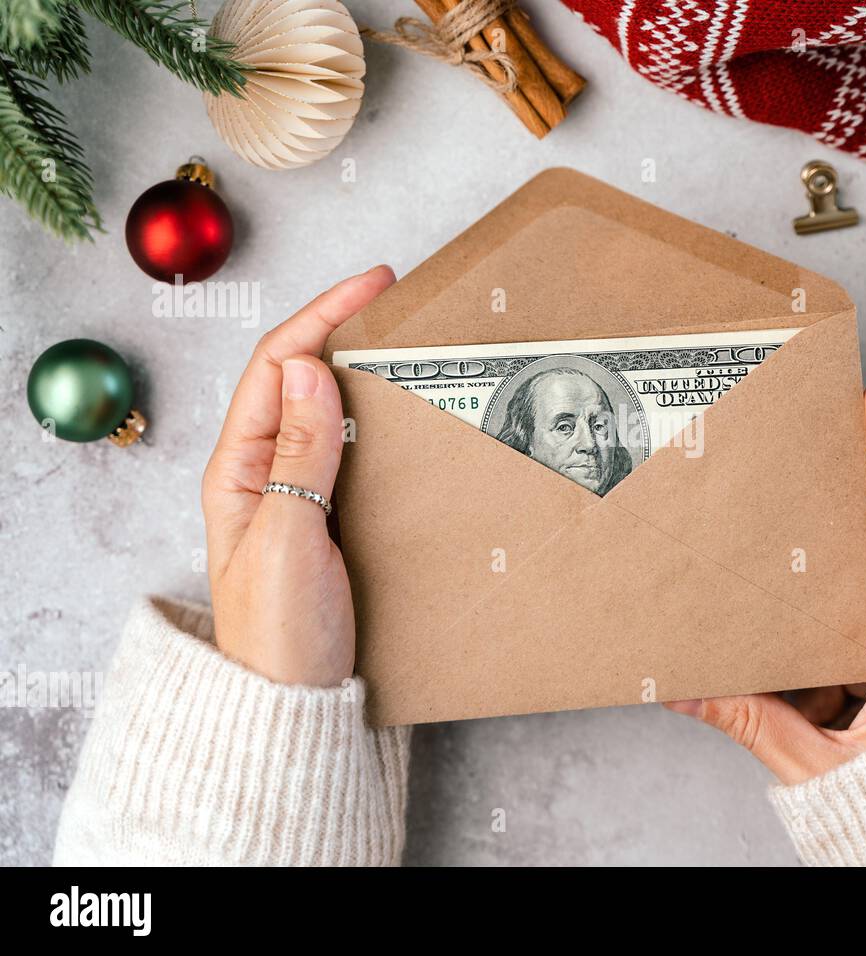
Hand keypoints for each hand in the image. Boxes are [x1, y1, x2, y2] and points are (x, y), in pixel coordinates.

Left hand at [202, 266, 395, 685]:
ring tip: (407, 350)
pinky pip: (346, 451)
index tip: (374, 284)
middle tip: (399, 306)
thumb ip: (299, 455)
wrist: (289, 706)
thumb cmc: (279, 635)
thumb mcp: (289, 538)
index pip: (277, 366)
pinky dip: (374, 421)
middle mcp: (261, 473)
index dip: (323, 315)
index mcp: (238, 469)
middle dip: (342, 331)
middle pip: (298, 378)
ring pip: (325, 412)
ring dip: (360, 374)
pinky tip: (404, 419)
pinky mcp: (324, 519)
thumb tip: (308, 367)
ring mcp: (293, 495)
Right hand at [666, 379, 865, 784]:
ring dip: (808, 583)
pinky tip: (773, 652)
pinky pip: (851, 620)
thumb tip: (679, 691)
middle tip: (781, 457)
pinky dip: (809, 628)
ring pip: (859, 582)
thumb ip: (754, 725)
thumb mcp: (824, 767)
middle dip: (823, 512)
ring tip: (758, 557)